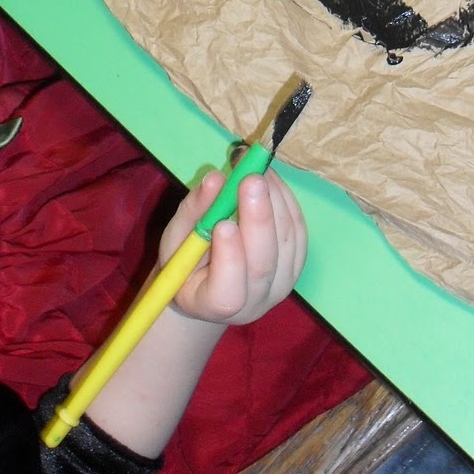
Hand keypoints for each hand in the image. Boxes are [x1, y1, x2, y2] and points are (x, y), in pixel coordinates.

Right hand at [163, 167, 306, 327]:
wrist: (210, 284)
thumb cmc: (186, 264)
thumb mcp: (175, 241)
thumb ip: (193, 213)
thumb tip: (214, 179)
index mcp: (214, 305)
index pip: (228, 293)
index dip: (230, 258)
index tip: (223, 223)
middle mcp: (253, 304)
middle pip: (264, 265)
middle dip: (259, 218)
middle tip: (251, 179)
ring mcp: (280, 287)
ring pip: (286, 244)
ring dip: (275, 201)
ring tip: (258, 168)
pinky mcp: (295, 267)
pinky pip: (298, 233)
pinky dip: (287, 202)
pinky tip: (271, 180)